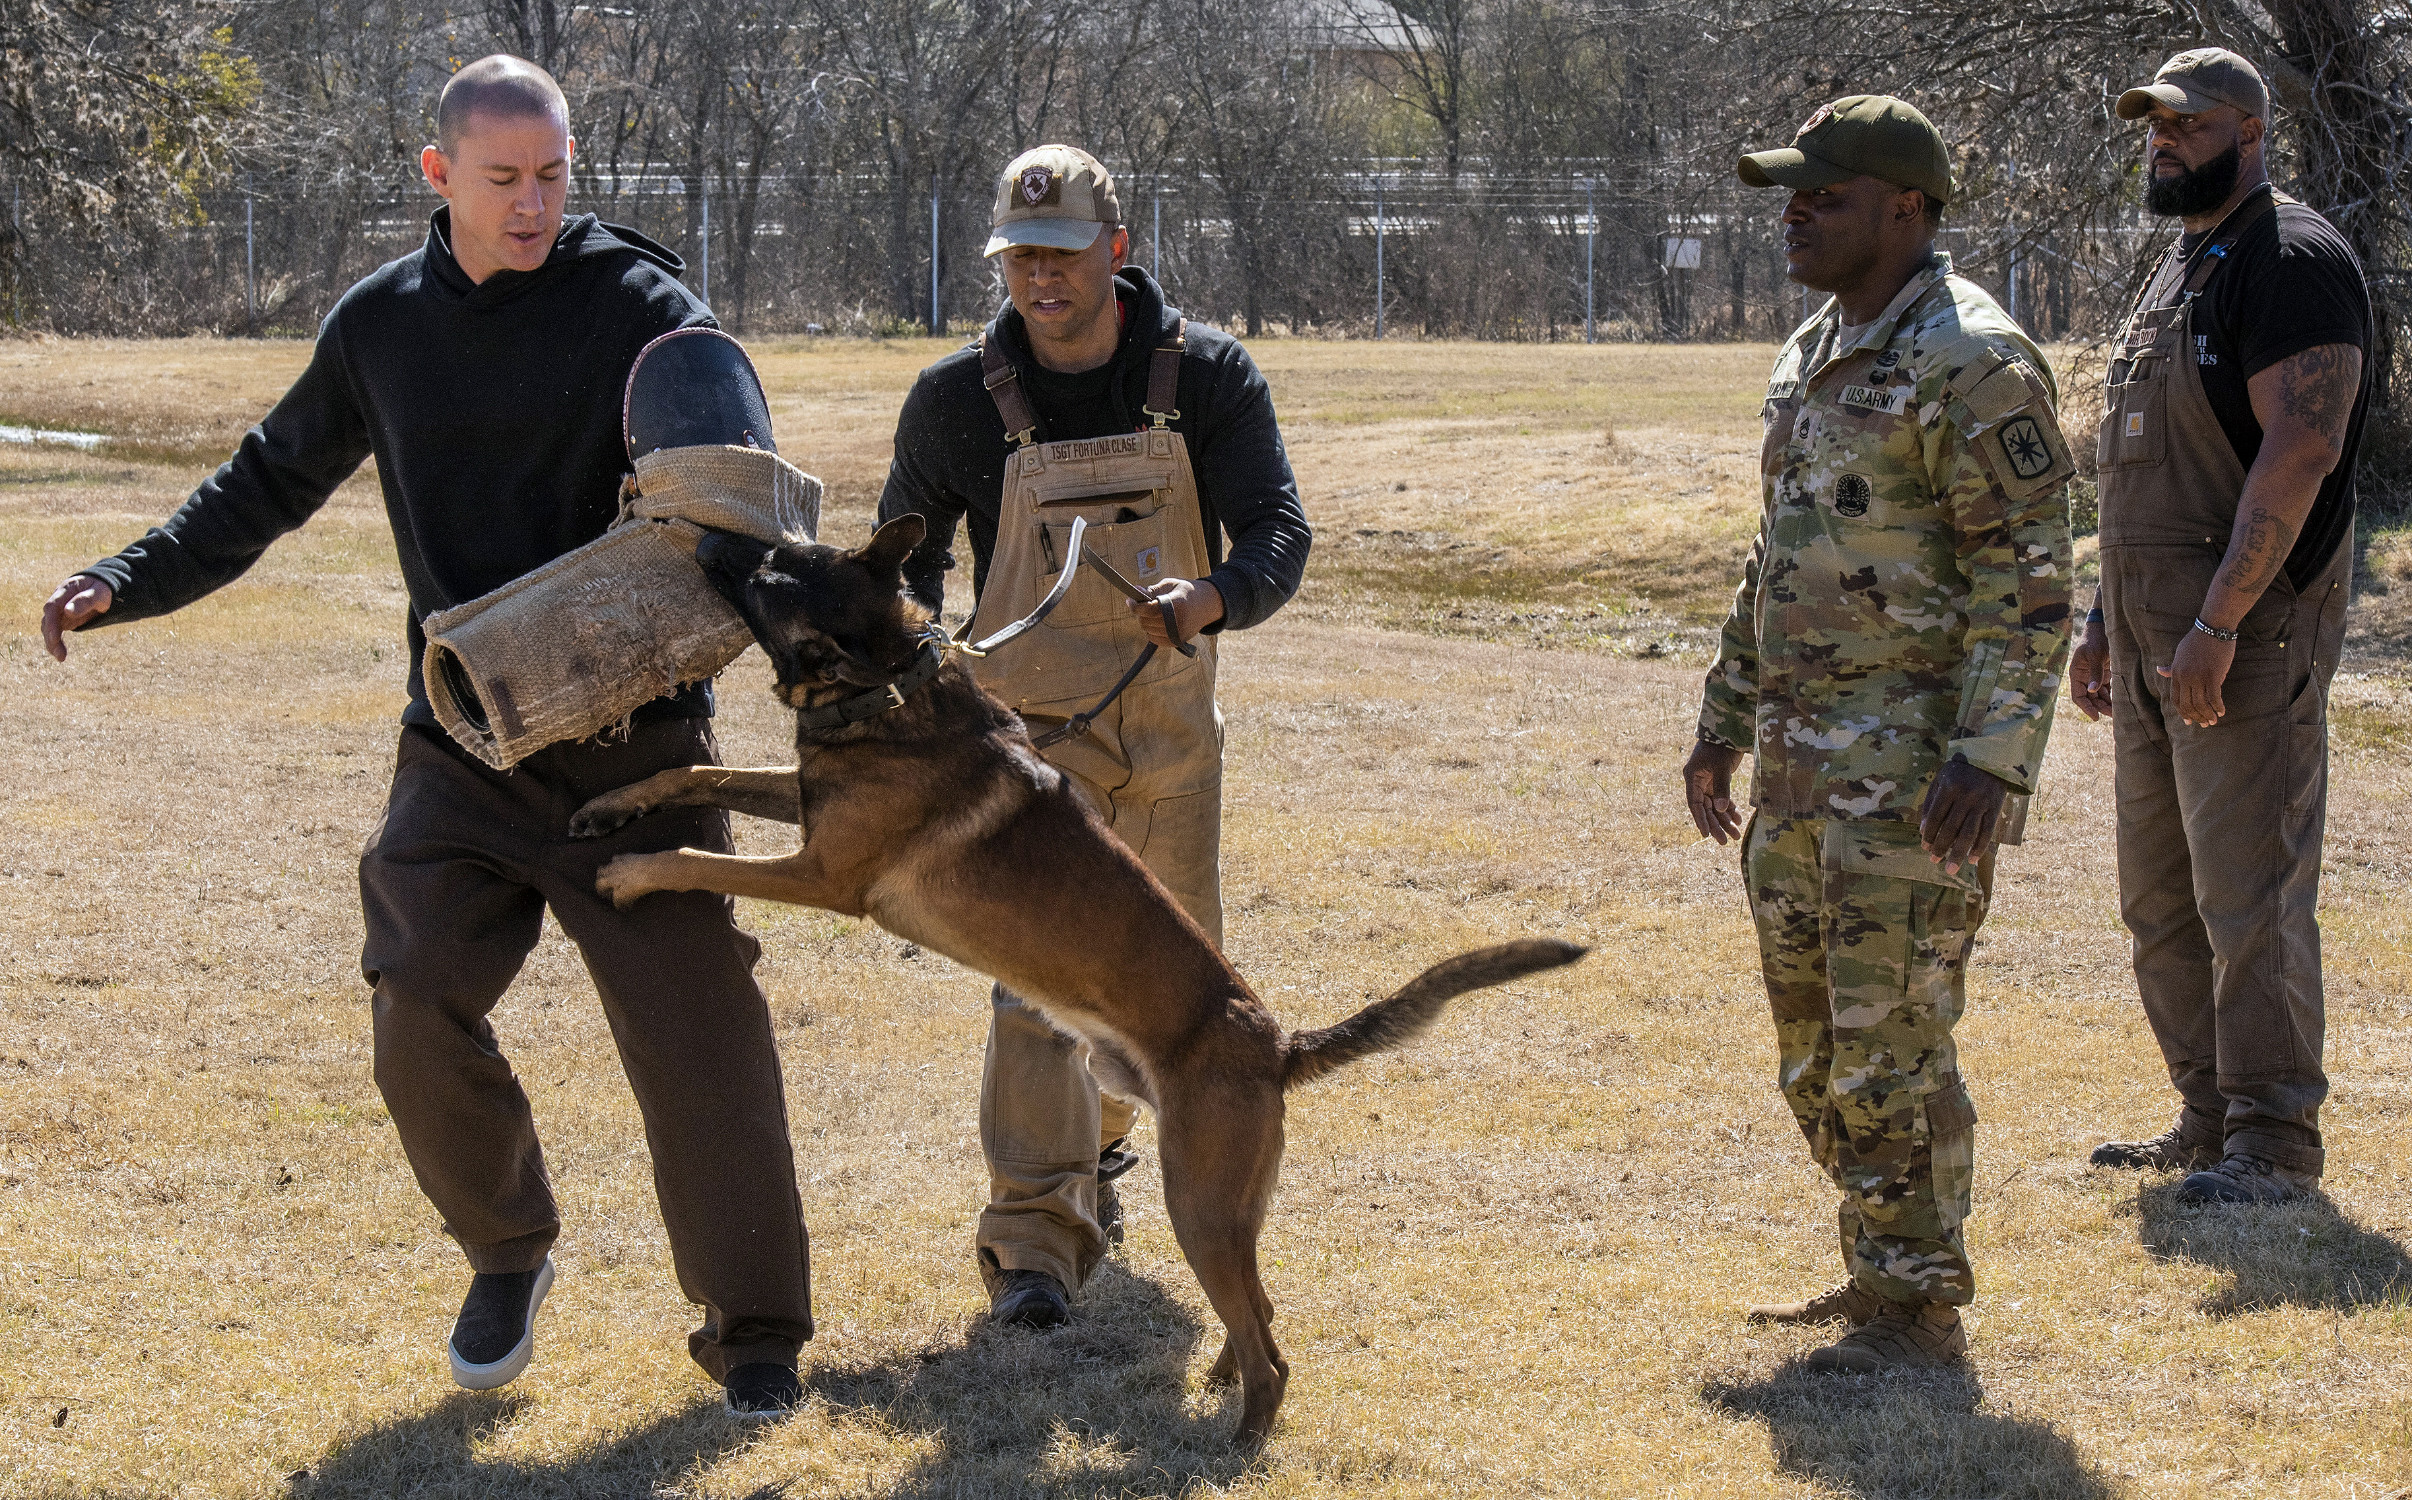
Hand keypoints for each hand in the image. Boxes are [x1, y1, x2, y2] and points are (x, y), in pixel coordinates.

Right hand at [41, 574, 111, 660]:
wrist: (104, 587)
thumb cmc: (103, 589)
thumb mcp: (99, 593)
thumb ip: (85, 600)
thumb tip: (67, 611)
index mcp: (65, 591)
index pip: (52, 606)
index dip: (51, 622)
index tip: (54, 637)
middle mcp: (58, 601)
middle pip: (48, 619)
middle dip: (51, 637)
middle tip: (59, 653)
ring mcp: (59, 611)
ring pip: (49, 627)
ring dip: (52, 643)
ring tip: (60, 657)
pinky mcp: (63, 619)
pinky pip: (55, 632)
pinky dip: (56, 643)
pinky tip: (60, 655)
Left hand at [1131, 576, 1223, 646]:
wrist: (1207, 605)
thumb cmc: (1186, 591)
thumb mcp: (1171, 584)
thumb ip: (1153, 589)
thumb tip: (1135, 592)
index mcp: (1177, 603)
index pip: (1150, 609)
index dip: (1136, 605)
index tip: (1130, 600)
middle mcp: (1178, 621)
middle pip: (1146, 620)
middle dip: (1141, 612)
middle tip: (1146, 604)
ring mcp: (1178, 633)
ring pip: (1147, 630)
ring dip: (1146, 621)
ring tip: (1155, 613)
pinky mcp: (1177, 641)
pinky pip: (1154, 639)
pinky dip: (1151, 631)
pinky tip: (1157, 622)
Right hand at [1682, 739, 1747, 844]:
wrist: (1729, 729)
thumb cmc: (1721, 746)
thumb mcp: (1721, 767)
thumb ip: (1722, 788)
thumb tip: (1721, 811)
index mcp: (1692, 777)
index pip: (1695, 803)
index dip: (1700, 820)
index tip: (1707, 835)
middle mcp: (1698, 781)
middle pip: (1706, 808)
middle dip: (1716, 825)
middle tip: (1724, 841)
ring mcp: (1708, 781)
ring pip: (1715, 806)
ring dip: (1724, 820)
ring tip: (1735, 835)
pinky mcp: (1718, 780)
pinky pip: (1722, 799)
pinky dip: (1730, 809)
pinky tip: (1738, 819)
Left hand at [1918, 754, 2006, 873]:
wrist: (1990, 760)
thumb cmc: (1960, 772)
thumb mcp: (1941, 780)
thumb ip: (1930, 803)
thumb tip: (1922, 830)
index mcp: (1949, 788)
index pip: (1935, 817)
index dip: (1929, 834)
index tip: (1925, 847)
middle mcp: (1966, 796)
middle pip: (1951, 827)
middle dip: (1941, 847)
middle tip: (1934, 861)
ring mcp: (1982, 803)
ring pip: (1969, 833)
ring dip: (1959, 853)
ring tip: (1951, 868)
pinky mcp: (1995, 808)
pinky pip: (1987, 831)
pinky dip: (1980, 847)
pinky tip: (1972, 859)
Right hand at [2069, 623, 2111, 720]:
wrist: (2103, 627)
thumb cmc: (2095, 639)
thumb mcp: (2094, 655)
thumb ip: (2095, 673)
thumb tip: (2093, 691)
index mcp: (2076, 673)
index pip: (2078, 696)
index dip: (2086, 707)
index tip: (2096, 717)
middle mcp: (2084, 677)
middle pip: (2089, 698)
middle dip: (2099, 707)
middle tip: (2113, 715)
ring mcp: (2094, 676)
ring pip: (2099, 695)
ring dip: (2106, 704)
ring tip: (2118, 711)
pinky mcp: (2104, 673)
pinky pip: (2107, 689)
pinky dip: (2112, 696)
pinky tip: (2120, 702)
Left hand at [2156, 627, 2235, 726]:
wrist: (2213, 628)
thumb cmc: (2198, 640)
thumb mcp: (2180, 654)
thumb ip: (2172, 667)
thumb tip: (2159, 670)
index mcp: (2176, 673)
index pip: (2176, 699)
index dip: (2182, 712)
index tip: (2188, 721)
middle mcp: (2185, 677)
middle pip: (2187, 704)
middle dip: (2195, 717)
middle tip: (2204, 725)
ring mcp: (2198, 676)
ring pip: (2200, 703)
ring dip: (2207, 715)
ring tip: (2214, 721)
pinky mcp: (2213, 675)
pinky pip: (2214, 697)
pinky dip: (2218, 707)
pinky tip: (2222, 712)